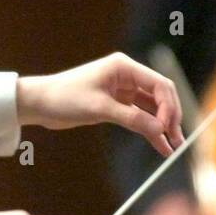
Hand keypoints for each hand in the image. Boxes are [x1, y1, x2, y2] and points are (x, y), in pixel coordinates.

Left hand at [17, 52, 184, 156]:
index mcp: (123, 67)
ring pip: (152, 107)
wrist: (38, 103)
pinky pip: (139, 115)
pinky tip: (158, 144)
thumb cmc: (64, 98)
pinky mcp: (116, 103)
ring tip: (172, 147)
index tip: (168, 128)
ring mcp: (122, 89)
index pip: (159, 84)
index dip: (169, 106)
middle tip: (177, 140)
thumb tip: (160, 131)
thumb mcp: (99, 109)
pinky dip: (148, 129)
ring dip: (162, 126)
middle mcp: (126, 75)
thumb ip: (132, 119)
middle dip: (170, 117)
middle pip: (160, 95)